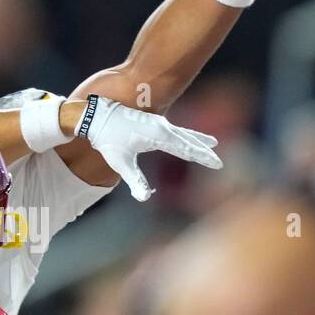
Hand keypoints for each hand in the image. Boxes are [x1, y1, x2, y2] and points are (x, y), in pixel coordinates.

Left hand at [74, 95, 221, 200]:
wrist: (96, 116)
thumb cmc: (107, 139)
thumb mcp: (121, 162)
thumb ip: (135, 180)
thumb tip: (144, 198)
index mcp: (159, 135)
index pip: (186, 149)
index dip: (202, 157)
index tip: (217, 163)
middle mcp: (162, 127)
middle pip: (189, 140)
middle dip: (204, 150)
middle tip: (218, 160)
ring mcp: (158, 123)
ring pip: (183, 133)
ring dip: (198, 139)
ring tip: (213, 143)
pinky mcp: (152, 123)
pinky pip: (175, 130)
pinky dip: (186, 135)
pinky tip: (187, 138)